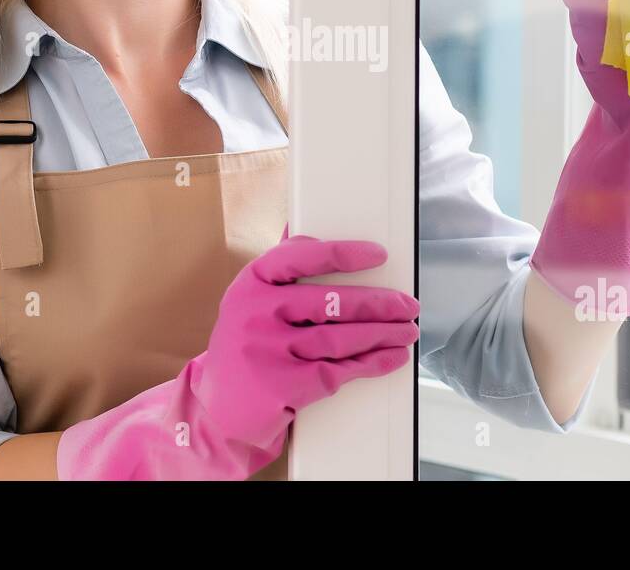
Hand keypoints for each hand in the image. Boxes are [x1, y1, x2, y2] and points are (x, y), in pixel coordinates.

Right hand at [189, 224, 418, 449]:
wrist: (220, 408)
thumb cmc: (247, 345)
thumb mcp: (250, 302)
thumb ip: (278, 267)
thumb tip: (298, 221)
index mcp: (250, 284)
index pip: (299, 258)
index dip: (343, 254)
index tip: (378, 254)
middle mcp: (254, 315)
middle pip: (330, 303)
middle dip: (378, 304)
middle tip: (409, 305)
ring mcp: (268, 352)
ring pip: (339, 338)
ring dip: (382, 334)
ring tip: (408, 331)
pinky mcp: (283, 386)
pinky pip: (338, 371)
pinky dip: (371, 363)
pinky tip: (391, 357)